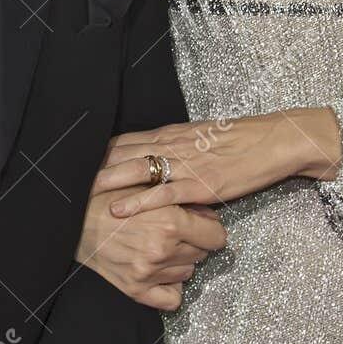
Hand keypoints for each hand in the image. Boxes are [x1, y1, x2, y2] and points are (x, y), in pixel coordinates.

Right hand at [76, 187, 226, 310]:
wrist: (74, 220)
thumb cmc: (107, 199)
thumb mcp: (147, 187)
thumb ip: (180, 197)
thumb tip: (207, 210)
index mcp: (170, 221)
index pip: (217, 236)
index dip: (210, 228)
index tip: (203, 225)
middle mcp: (163, 250)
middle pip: (203, 253)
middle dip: (194, 242)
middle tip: (176, 232)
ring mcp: (150, 272)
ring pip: (189, 273)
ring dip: (181, 261)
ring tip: (162, 247)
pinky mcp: (136, 289)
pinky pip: (172, 299)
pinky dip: (171, 287)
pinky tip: (161, 272)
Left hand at [92, 108, 342, 217]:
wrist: (274, 141)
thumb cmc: (242, 142)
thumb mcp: (203, 139)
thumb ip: (178, 147)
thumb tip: (158, 158)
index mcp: (174, 134)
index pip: (127, 140)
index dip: (101, 152)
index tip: (77, 163)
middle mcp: (174, 145)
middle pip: (124, 152)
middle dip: (96, 166)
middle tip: (68, 181)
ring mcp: (186, 164)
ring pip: (137, 169)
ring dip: (107, 181)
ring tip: (81, 194)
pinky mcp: (200, 184)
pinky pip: (163, 193)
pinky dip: (138, 201)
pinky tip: (119, 209)